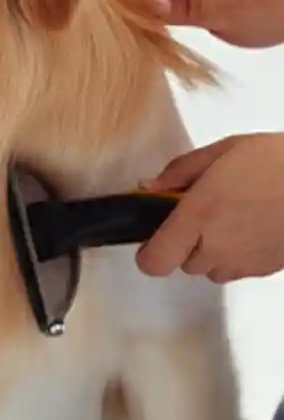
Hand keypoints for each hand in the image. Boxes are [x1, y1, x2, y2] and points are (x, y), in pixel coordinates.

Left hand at [136, 132, 283, 282]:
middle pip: (183, 264)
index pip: (153, 263)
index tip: (156, 234)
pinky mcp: (267, 269)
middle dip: (187, 242)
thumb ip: (180, 172)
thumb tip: (149, 188)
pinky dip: (241, 254)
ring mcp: (244, 262)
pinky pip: (240, 270)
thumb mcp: (225, 150)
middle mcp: (217, 247)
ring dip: (214, 250)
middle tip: (207, 212)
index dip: (150, 253)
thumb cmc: (281, 161)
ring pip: (212, 270)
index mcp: (198, 216)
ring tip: (236, 217)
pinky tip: (257, 226)